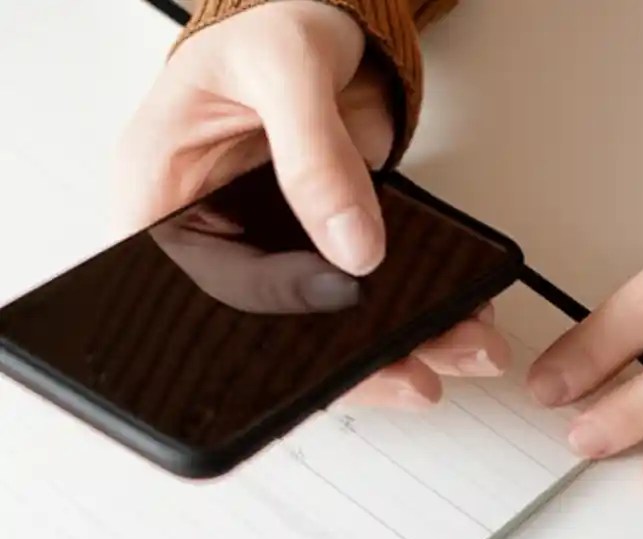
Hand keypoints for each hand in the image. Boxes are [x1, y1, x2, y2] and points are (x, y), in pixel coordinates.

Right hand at [112, 0, 507, 407]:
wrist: (322, 26)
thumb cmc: (267, 28)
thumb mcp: (285, 69)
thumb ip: (314, 155)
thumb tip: (355, 245)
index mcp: (158, 201)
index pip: (212, 282)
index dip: (280, 299)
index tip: (350, 292)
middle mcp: (212, 239)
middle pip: (268, 331)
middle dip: (348, 359)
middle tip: (416, 373)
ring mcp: (268, 252)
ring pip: (322, 330)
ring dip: (394, 346)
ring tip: (457, 349)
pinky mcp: (318, 254)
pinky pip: (359, 300)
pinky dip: (409, 312)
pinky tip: (455, 318)